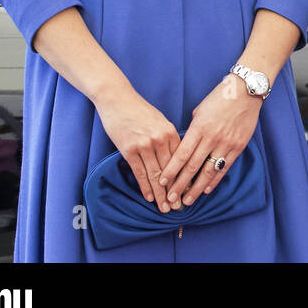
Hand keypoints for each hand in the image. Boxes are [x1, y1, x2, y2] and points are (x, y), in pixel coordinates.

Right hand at [93, 87, 180, 212]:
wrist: (117, 99)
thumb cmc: (139, 110)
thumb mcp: (160, 121)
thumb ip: (168, 137)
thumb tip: (176, 155)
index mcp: (170, 132)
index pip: (181, 160)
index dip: (185, 178)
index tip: (189, 190)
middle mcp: (160, 140)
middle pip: (170, 170)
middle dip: (175, 190)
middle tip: (180, 207)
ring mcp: (144, 145)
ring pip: (155, 175)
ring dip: (161, 194)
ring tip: (166, 208)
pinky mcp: (129, 150)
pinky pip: (139, 173)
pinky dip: (145, 187)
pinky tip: (149, 198)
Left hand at [158, 74, 262, 207]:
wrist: (246, 91)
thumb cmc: (220, 97)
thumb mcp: (200, 110)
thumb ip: (193, 129)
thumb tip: (186, 144)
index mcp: (199, 128)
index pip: (181, 154)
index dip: (171, 170)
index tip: (161, 182)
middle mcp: (212, 138)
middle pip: (192, 167)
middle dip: (179, 185)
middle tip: (170, 199)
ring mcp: (226, 143)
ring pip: (208, 171)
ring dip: (196, 188)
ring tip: (187, 200)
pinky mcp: (238, 146)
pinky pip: (224, 167)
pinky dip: (215, 180)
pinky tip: (206, 190)